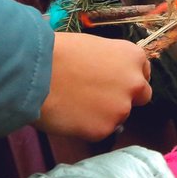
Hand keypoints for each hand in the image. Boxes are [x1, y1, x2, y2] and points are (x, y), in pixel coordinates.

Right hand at [35, 33, 152, 139]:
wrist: (34, 71)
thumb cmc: (56, 52)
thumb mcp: (92, 47)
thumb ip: (108, 63)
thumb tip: (106, 76)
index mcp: (132, 56)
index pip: (142, 72)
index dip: (126, 78)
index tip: (111, 81)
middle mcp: (134, 83)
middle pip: (141, 97)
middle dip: (124, 98)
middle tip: (97, 97)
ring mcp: (121, 108)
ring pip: (118, 116)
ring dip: (103, 114)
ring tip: (74, 103)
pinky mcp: (104, 129)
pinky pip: (98, 131)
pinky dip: (86, 127)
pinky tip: (68, 114)